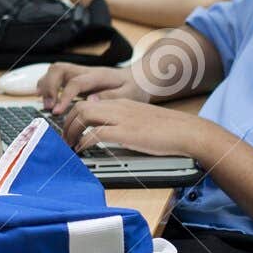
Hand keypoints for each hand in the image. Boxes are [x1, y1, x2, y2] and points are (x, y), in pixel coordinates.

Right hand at [38, 62, 146, 114]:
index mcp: (98, 76)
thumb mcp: (130, 94)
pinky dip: (48, 85)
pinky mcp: (76, 77)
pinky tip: (48, 99)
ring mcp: (80, 72)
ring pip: (55, 70)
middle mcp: (86, 71)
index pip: (75, 82)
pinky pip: (56, 75)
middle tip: (49, 107)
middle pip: (59, 69)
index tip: (57, 111)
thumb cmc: (134, 88)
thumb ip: (111, 97)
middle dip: (49, 87)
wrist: (138, 77)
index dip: (64, 96)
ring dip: (46, 85)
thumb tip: (90, 100)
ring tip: (46, 104)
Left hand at [57, 98, 215, 159]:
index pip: (87, 102)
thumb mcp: (139, 119)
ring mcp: (121, 118)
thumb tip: (106, 133)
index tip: (69, 129)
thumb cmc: (167, 129)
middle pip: (80, 107)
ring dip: (71, 131)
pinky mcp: (126, 132)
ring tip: (69, 146)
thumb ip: (122, 121)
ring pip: (83, 116)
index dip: (73, 116)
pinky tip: (81, 150)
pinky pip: (95, 134)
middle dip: (67, 123)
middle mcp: (118, 106)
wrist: (188, 131)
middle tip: (65, 139)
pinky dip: (84, 142)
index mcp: (120, 102)